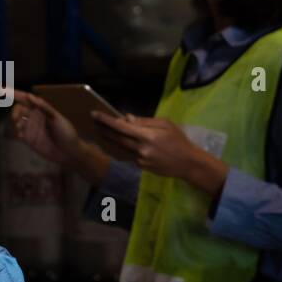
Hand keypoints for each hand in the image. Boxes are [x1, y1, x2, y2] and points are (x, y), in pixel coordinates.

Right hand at [9, 89, 78, 163]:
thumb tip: (30, 96)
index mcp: (41, 108)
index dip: (13, 93)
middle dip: (14, 112)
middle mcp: (34, 116)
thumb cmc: (66, 133)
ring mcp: (31, 128)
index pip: (24, 98)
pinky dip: (17, 132)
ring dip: (15, 123)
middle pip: (18, 109)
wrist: (69, 152)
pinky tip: (21, 135)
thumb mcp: (57, 118)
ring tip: (20, 128)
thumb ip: (43, 107)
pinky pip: (18, 133)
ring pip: (16, 121)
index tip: (2, 90)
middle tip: (16, 119)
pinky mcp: (29, 139)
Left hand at [91, 111, 226, 193]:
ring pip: (122, 147)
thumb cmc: (179, 140)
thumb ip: (144, 121)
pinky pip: (130, 154)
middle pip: (116, 138)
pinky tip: (124, 141)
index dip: (106, 120)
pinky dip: (126, 146)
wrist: (188, 163)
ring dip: (111, 138)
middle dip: (103, 129)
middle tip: (94, 122)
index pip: (121, 127)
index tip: (95, 114)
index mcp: (147, 136)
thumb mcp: (165, 124)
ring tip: (103, 129)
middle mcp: (141, 149)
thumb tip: (126, 118)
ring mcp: (140, 159)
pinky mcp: (141, 166)